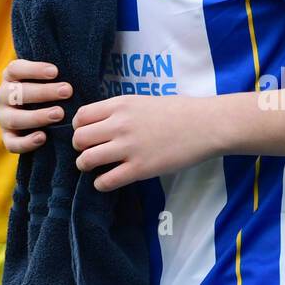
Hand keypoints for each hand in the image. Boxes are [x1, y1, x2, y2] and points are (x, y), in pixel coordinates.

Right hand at [0, 59, 71, 153]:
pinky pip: (11, 143)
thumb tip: (77, 66)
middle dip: (44, 92)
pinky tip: (43, 137)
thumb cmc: (50, 88)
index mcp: (10, 76)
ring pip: (14, 119)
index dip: (34, 70)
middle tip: (67, 91)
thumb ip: (56, 72)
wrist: (41, 113)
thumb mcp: (49, 76)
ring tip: (59, 114)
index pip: (16, 69)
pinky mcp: (7, 137)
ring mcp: (3, 117)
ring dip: (37, 116)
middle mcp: (3, 95)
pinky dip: (26, 142)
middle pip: (18, 93)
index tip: (55, 71)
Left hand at [72, 95, 218, 190]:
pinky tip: (106, 181)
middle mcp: (119, 124)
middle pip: (79, 139)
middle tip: (90, 152)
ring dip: (86, 166)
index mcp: (119, 104)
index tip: (88, 134)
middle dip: (80, 148)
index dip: (79, 128)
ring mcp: (128, 147)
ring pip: (86, 160)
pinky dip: (100, 183)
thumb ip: (120, 111)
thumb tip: (101, 123)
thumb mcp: (142, 101)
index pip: (81, 117)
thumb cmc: (178, 111)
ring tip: (95, 168)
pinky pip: (106, 181)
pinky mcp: (139, 169)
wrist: (205, 125)